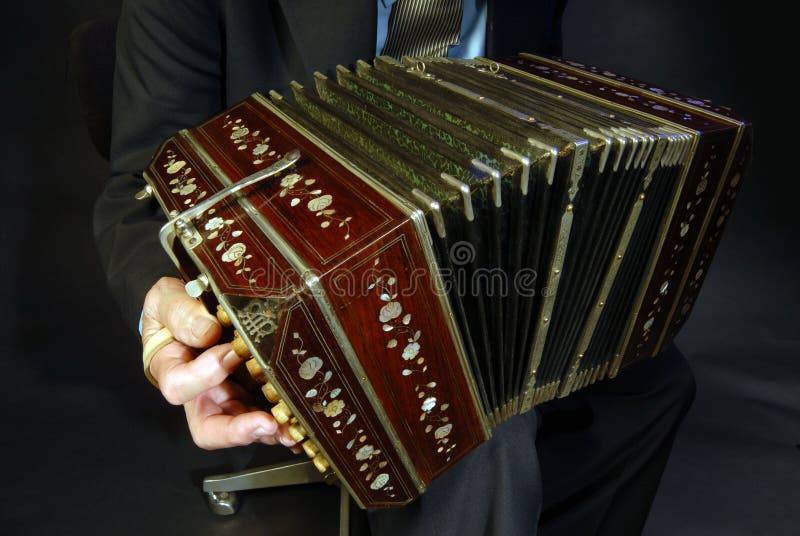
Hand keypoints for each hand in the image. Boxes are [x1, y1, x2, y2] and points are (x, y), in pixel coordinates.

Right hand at [141, 277, 297, 450]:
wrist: (194, 308)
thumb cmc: (176, 309)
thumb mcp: (167, 299)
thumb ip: (180, 312)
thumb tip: (207, 331)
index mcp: (172, 371)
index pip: (179, 386)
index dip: (203, 375)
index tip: (230, 353)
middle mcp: (200, 394)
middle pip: (210, 429)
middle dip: (239, 430)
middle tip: (266, 424)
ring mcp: (229, 399)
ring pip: (244, 428)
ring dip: (269, 432)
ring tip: (292, 429)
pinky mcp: (253, 397)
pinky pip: (267, 417)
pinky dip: (284, 423)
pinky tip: (303, 423)